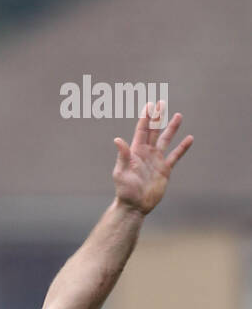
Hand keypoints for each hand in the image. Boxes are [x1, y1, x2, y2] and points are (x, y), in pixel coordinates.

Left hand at [112, 101, 192, 215]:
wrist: (135, 206)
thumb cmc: (125, 190)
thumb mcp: (121, 172)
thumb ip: (122, 156)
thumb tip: (117, 140)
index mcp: (136, 152)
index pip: (142, 130)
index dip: (145, 117)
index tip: (150, 104)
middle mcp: (147, 153)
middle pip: (154, 131)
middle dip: (157, 117)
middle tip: (161, 102)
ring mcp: (156, 160)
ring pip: (166, 140)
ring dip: (172, 128)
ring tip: (178, 115)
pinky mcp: (165, 169)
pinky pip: (175, 156)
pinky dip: (182, 148)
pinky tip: (189, 139)